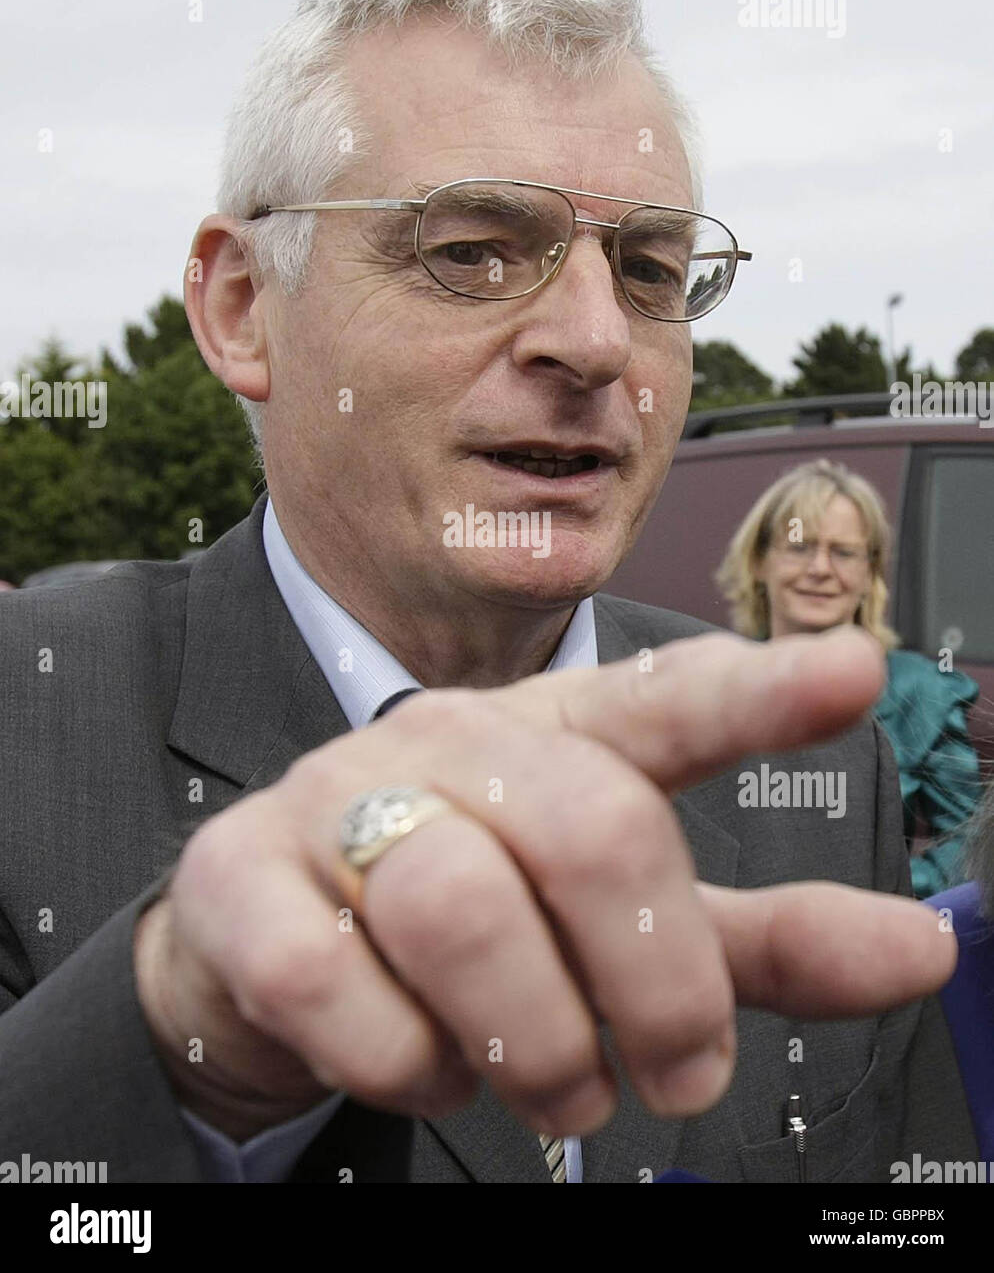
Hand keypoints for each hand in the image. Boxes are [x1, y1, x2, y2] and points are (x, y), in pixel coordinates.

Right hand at [134, 626, 954, 1140]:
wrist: (276, 948)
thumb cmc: (476, 918)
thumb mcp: (620, 928)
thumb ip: (759, 938)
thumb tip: (921, 947)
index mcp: (552, 737)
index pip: (664, 702)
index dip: (759, 692)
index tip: (852, 674)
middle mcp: (447, 744)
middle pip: (589, 829)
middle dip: (655, 985)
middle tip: (675, 1076)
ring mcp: (335, 800)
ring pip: (461, 909)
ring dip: (532, 1040)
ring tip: (552, 1085)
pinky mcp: (241, 876)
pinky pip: (333, 981)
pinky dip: (403, 1058)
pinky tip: (423, 1056)